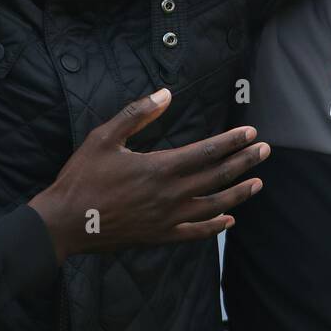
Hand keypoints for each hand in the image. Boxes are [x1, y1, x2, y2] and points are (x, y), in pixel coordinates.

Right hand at [29, 88, 268, 262]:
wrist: (65, 223)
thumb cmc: (82, 177)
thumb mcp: (104, 137)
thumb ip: (137, 114)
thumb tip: (166, 94)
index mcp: (160, 168)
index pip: (207, 152)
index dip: (232, 142)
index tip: (251, 133)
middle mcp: (170, 195)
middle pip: (217, 177)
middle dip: (244, 162)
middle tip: (265, 151)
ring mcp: (167, 219)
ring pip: (213, 206)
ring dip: (238, 194)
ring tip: (257, 183)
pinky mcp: (159, 236)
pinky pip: (195, 233)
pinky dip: (215, 227)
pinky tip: (228, 220)